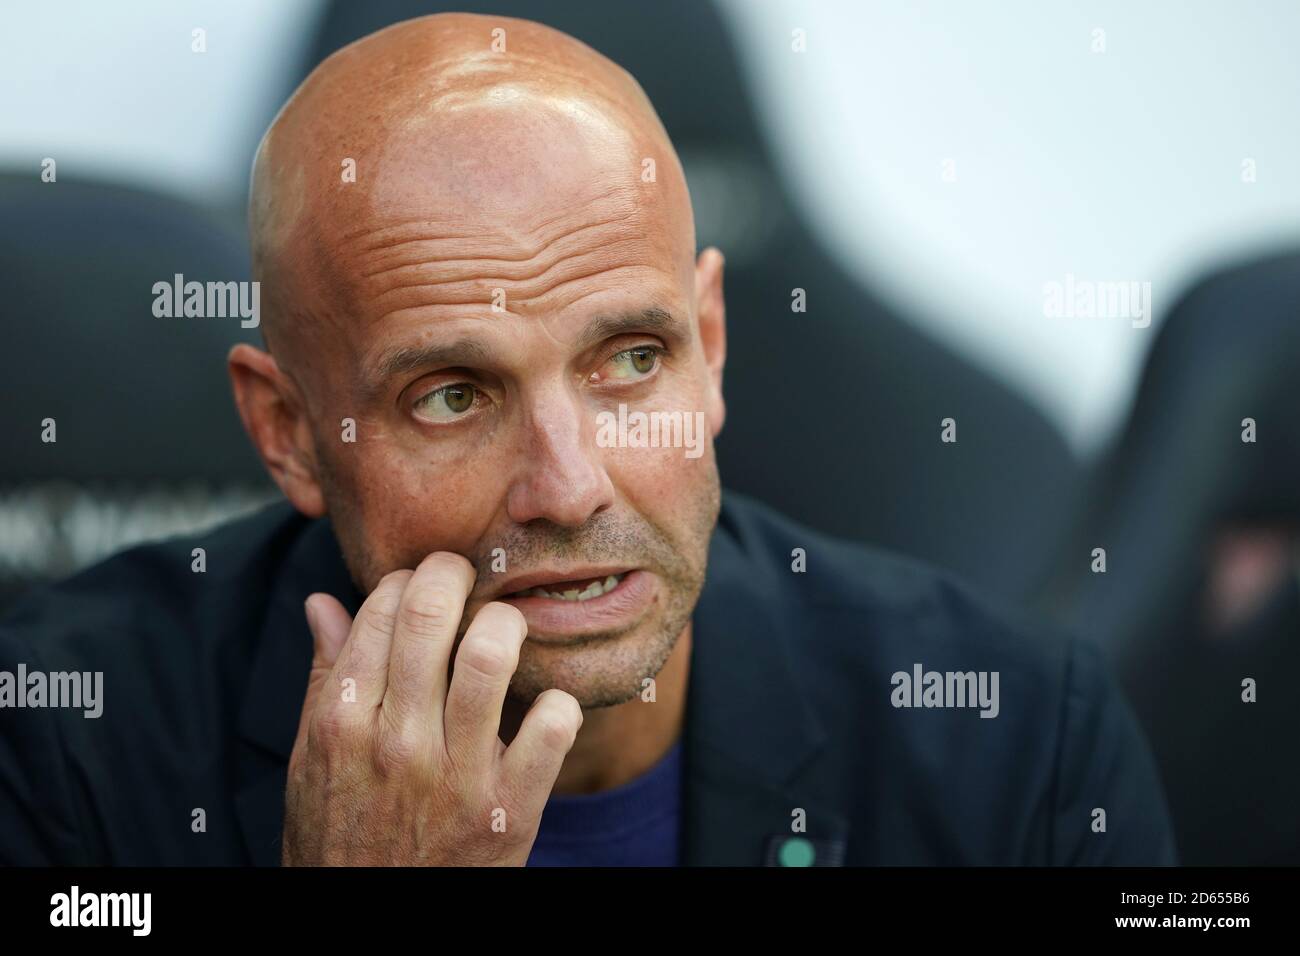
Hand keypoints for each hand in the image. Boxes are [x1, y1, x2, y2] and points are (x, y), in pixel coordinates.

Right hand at [282, 552, 581, 864]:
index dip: (409, 580)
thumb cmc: (340, 837)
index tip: (423, 585)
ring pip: (492, 658)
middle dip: (456, 576)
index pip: (381, 610)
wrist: (368, 928)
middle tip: (469, 577)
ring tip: (506, 631)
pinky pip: (552, 730)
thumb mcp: (312, 761)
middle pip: (432, 617)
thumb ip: (325, 678)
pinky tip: (546, 705)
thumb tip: (324, 603)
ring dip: (507, 625)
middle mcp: (398, 743)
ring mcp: (457, 777)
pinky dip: (559, 704)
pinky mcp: (509, 810)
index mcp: (344, 722)